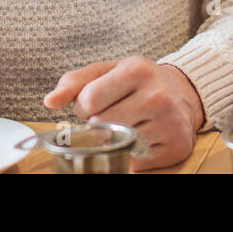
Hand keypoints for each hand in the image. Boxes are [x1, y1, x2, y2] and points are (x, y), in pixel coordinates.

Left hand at [43, 57, 203, 170]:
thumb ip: (75, 81)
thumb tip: (50, 101)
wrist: (183, 92)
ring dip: (114, 138)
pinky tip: (142, 135)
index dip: (83, 106)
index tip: (95, 102)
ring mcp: (169, 123)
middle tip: (114, 112)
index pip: (88, 100)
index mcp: (138, 69)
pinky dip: (132, 153)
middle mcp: (157, 95)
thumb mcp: (108, 70)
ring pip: (117, 144)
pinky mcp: (177, 146)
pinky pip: (136, 162)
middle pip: (101, 125)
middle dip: (99, 122)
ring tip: (128, 122)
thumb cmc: (138, 81)